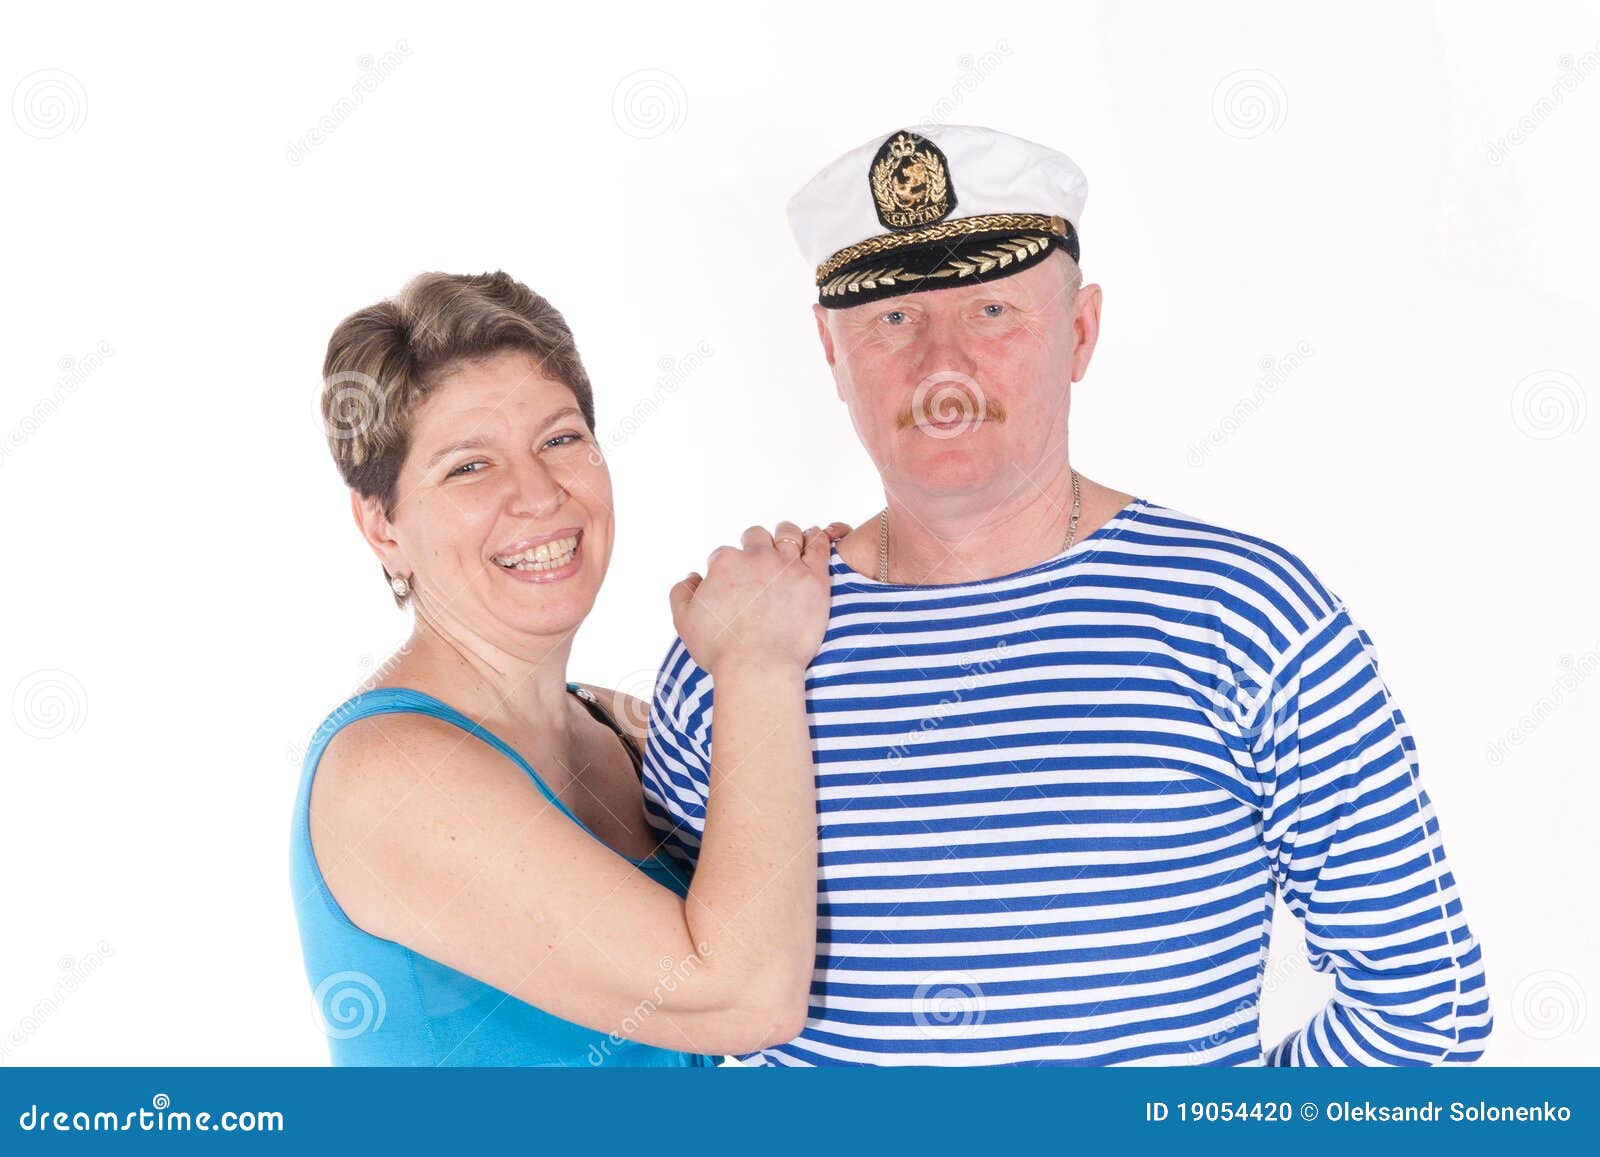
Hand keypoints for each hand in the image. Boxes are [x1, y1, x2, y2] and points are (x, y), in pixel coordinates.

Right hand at [670, 521, 844, 676]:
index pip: (725, 553)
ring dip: (786, 535)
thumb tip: (692, 578)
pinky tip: (816, 540)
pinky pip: (819, 547)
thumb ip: (682, 593)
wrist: (758, 667)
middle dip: (756, 545)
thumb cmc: (723, 649)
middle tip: (760, 562)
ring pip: (789, 534)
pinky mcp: (814, 579)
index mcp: (726, 563)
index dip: (728, 567)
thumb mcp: (684, 621)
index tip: (734, 581)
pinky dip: (817, 540)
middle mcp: (757, 557)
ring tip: (789, 543)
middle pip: (757, 537)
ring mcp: (787, 566)